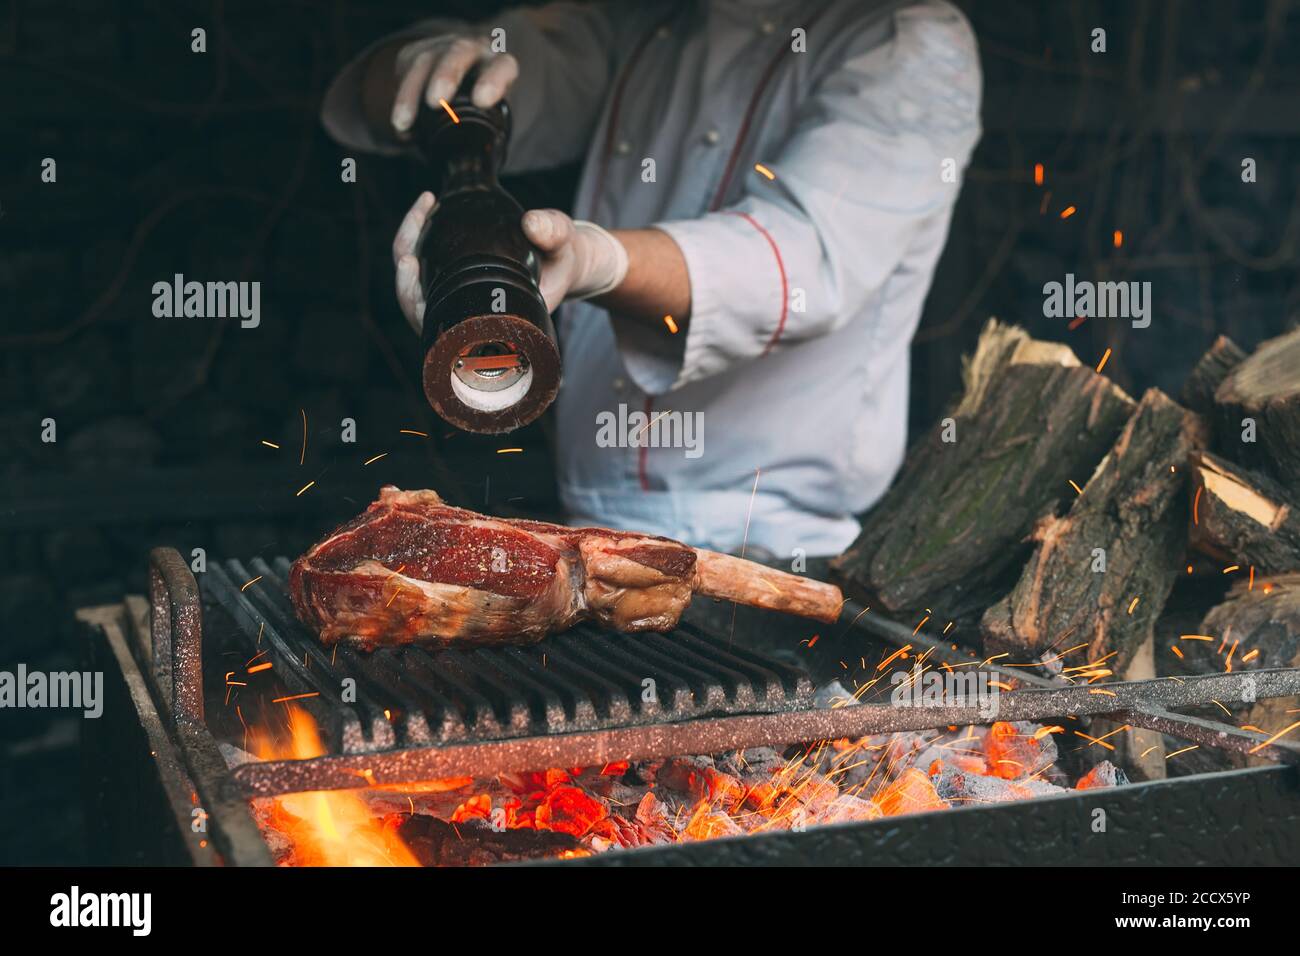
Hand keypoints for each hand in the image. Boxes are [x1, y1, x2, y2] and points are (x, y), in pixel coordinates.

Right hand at [390, 35, 518, 134]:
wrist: (458, 88)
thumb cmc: (482, 110)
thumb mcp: (493, 120)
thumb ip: (489, 139)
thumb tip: (475, 167)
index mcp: (500, 66)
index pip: (503, 66)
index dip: (494, 80)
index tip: (482, 100)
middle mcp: (473, 51)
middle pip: (460, 52)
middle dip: (447, 74)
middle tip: (436, 100)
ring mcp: (443, 49)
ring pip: (427, 60)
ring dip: (413, 91)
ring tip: (405, 121)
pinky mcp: (416, 53)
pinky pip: (406, 72)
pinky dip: (401, 98)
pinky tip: (400, 123)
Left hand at [391, 198, 629, 332]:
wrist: (567, 262)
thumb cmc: (564, 262)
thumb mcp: (564, 246)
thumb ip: (553, 234)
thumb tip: (532, 224)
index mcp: (485, 323)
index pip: (434, 322)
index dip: (412, 298)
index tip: (408, 262)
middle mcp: (466, 316)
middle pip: (414, 299)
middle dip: (405, 256)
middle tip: (418, 217)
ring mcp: (458, 300)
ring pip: (415, 282)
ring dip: (410, 243)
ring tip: (423, 208)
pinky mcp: (455, 283)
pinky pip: (424, 268)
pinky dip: (419, 240)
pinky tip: (427, 212)